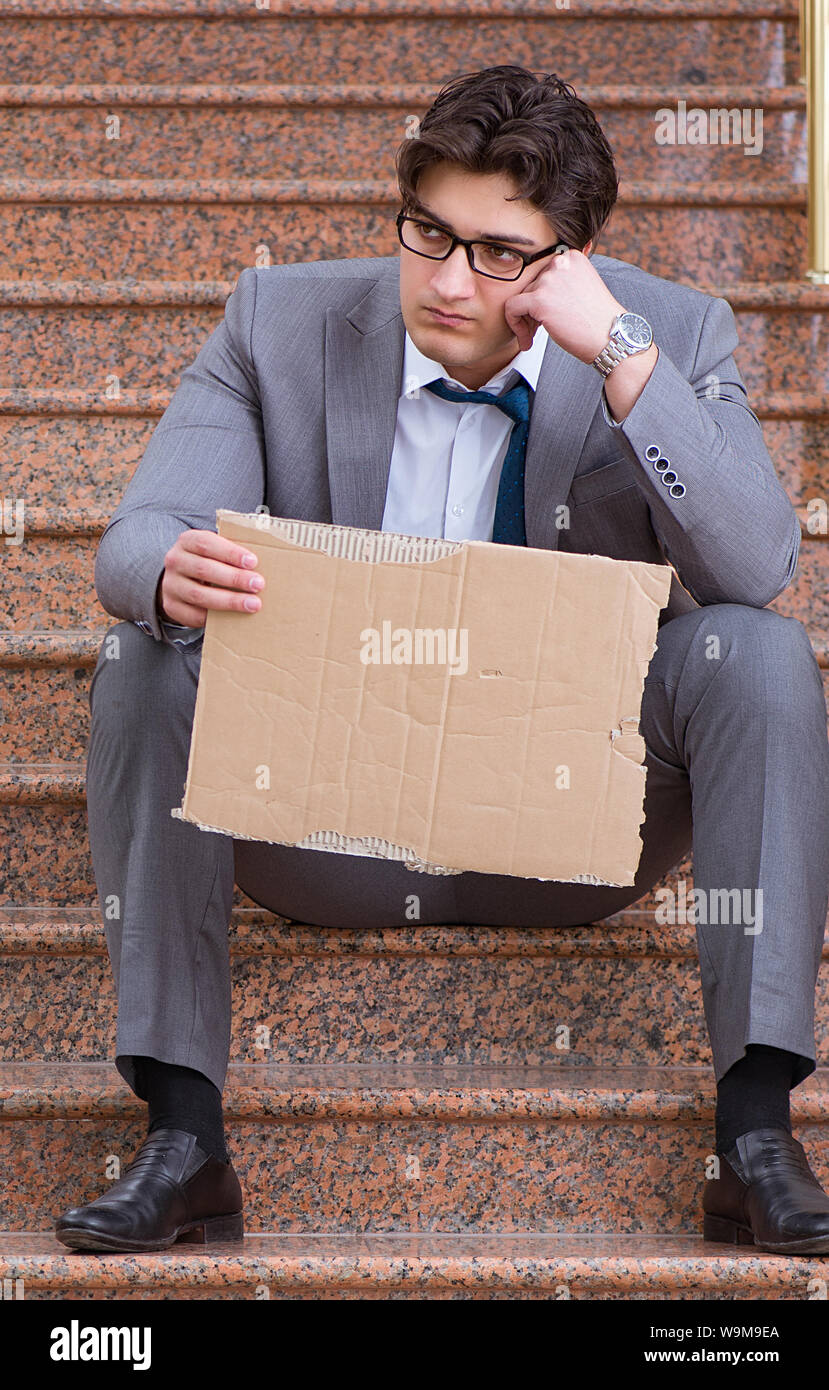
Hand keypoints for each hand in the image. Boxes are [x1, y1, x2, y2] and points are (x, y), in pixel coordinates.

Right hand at [157, 529, 264, 626]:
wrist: (180, 580)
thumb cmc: (208, 561)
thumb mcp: (215, 550)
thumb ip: (232, 553)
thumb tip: (268, 560)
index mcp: (187, 541)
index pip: (206, 543)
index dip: (230, 552)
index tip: (253, 562)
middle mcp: (175, 561)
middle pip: (204, 569)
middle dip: (234, 578)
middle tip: (258, 584)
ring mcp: (171, 585)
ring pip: (199, 595)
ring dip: (229, 600)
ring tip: (253, 604)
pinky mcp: (172, 606)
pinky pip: (194, 615)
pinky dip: (215, 617)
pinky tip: (233, 617)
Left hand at [503, 247, 624, 361]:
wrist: (611, 337)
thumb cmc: (597, 320)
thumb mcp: (582, 288)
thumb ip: (561, 281)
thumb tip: (532, 290)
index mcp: (571, 257)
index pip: (542, 273)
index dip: (541, 295)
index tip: (546, 314)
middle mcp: (559, 263)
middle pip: (530, 285)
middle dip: (531, 309)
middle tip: (538, 329)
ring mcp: (549, 280)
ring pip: (520, 298)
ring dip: (525, 321)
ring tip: (534, 337)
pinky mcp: (540, 299)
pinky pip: (511, 309)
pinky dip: (515, 326)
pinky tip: (527, 341)